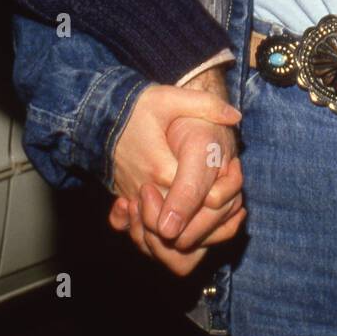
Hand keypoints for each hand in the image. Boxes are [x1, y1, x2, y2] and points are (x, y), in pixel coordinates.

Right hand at [108, 66, 246, 273]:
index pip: (188, 198)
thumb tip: (235, 115)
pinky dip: (165, 235)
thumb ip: (205, 106)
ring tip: (212, 214)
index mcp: (160, 166)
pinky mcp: (129, 201)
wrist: (102, 115)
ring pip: (158, 237)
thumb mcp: (170, 98)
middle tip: (225, 205)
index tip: (223, 202)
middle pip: (177, 226)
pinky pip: (144, 232)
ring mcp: (135, 199)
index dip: (210, 206)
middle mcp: (146, 189)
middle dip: (204, 223)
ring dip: (185, 236)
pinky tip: (188, 221)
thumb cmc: (138, 107)